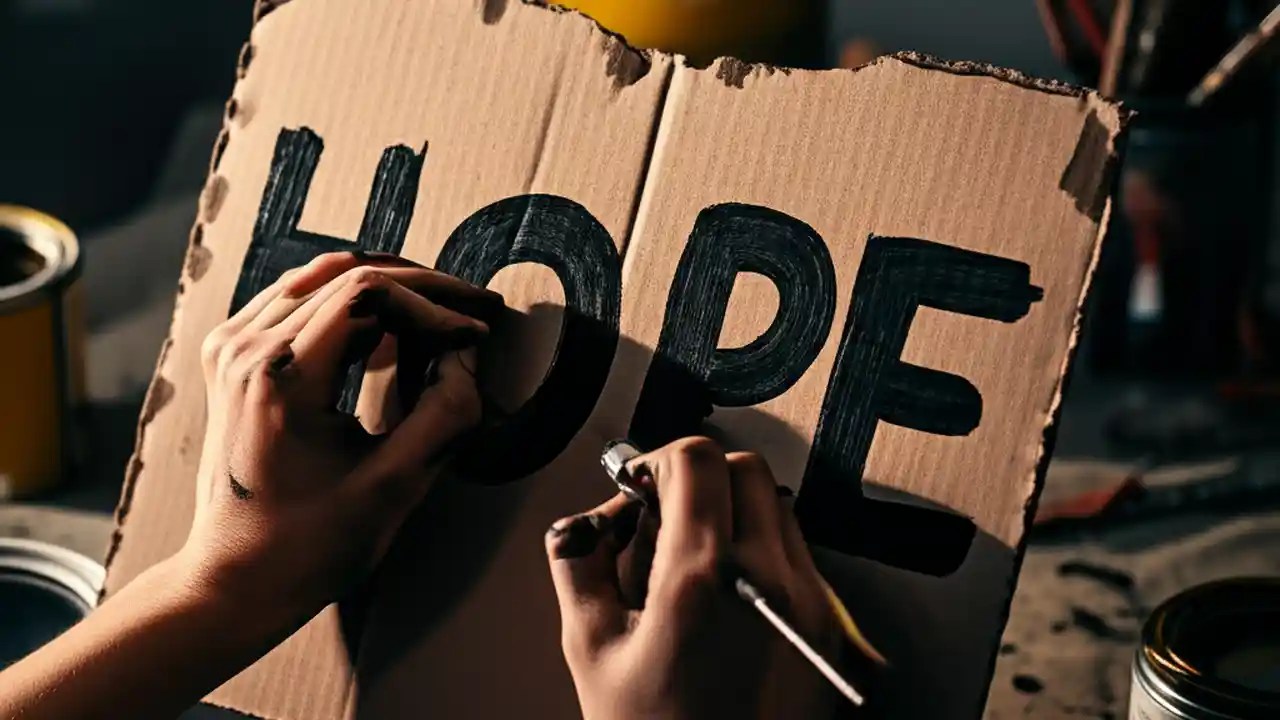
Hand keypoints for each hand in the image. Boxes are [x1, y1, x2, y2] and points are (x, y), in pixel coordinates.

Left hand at [180, 251, 503, 634]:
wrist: (237, 578)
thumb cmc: (310, 546)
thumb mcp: (394, 487)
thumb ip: (445, 415)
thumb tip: (466, 354)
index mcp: (280, 376)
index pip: (368, 293)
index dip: (434, 305)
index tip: (476, 333)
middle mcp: (245, 348)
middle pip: (347, 273)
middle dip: (422, 288)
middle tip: (475, 307)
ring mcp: (230, 347)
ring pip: (323, 276)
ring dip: (390, 287)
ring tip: (443, 312)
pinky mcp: (231, 355)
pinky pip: (298, 297)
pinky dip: (351, 300)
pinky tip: (391, 324)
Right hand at [546, 437, 842, 719]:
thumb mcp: (591, 652)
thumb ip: (579, 565)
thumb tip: (585, 524)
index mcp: (703, 577)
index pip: (695, 458)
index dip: (656, 461)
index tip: (635, 489)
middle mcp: (769, 578)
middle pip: (744, 468)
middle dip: (697, 478)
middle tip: (659, 518)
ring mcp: (810, 601)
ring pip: (777, 505)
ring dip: (733, 510)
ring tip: (689, 561)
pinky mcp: (829, 625)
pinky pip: (798, 552)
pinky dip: (761, 547)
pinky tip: (723, 595)